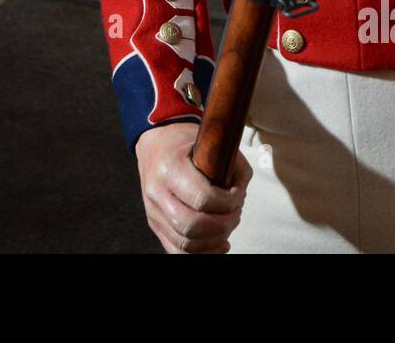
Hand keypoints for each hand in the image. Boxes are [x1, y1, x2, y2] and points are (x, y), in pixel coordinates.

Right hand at [134, 123, 252, 253]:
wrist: (156, 144)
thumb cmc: (186, 143)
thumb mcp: (212, 142)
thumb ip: (234, 166)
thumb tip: (242, 194)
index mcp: (170, 166)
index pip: (202, 198)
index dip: (228, 203)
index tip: (239, 195)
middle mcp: (156, 191)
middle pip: (192, 226)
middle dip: (223, 224)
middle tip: (236, 213)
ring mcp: (153, 211)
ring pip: (186, 242)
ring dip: (215, 239)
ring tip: (228, 224)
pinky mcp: (155, 224)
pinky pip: (177, 251)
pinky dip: (203, 253)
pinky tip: (220, 242)